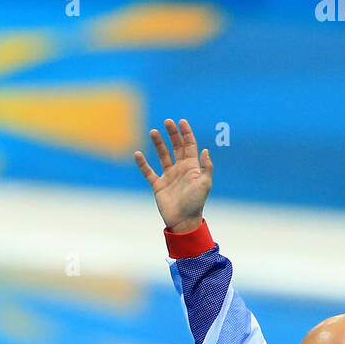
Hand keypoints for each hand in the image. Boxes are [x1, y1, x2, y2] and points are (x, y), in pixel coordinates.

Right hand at [134, 117, 212, 231]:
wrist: (183, 221)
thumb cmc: (195, 203)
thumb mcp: (205, 184)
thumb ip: (207, 167)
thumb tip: (205, 150)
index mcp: (192, 167)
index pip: (189, 145)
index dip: (186, 133)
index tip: (181, 121)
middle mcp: (180, 169)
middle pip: (176, 146)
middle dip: (172, 134)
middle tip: (167, 122)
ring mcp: (169, 176)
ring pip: (163, 155)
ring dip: (158, 143)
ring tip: (153, 131)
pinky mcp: (158, 185)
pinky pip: (148, 172)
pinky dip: (142, 164)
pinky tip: (137, 154)